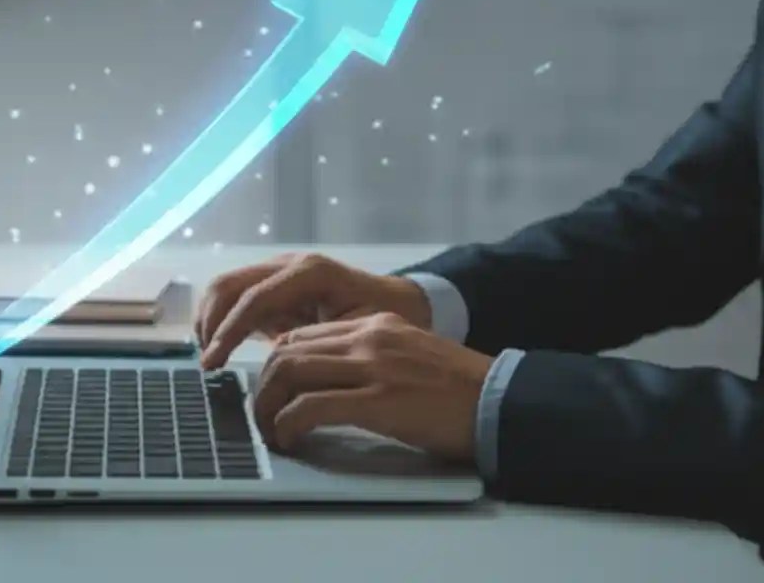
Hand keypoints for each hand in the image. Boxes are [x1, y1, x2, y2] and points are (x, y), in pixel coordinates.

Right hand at [195, 253, 432, 368]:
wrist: (402, 304)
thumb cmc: (388, 319)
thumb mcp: (360, 331)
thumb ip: (320, 340)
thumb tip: (280, 361)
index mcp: (311, 272)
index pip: (255, 297)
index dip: (230, 330)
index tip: (214, 363)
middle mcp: (289, 265)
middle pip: (229, 284)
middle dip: (211, 323)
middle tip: (207, 364)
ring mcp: (278, 274)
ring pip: (225, 288)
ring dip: (210, 322)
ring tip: (210, 360)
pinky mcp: (273, 290)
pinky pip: (235, 299)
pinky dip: (220, 322)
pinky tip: (219, 352)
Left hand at [253, 312, 491, 460]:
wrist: (499, 400)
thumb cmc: (459, 391)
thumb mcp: (409, 358)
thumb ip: (369, 361)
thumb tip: (325, 384)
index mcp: (375, 324)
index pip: (303, 335)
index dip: (277, 366)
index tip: (272, 394)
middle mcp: (369, 337)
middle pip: (287, 352)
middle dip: (264, 388)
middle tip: (264, 419)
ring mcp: (373, 366)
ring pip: (290, 373)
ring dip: (269, 407)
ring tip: (273, 433)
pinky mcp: (379, 400)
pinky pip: (311, 406)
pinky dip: (289, 424)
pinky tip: (291, 440)